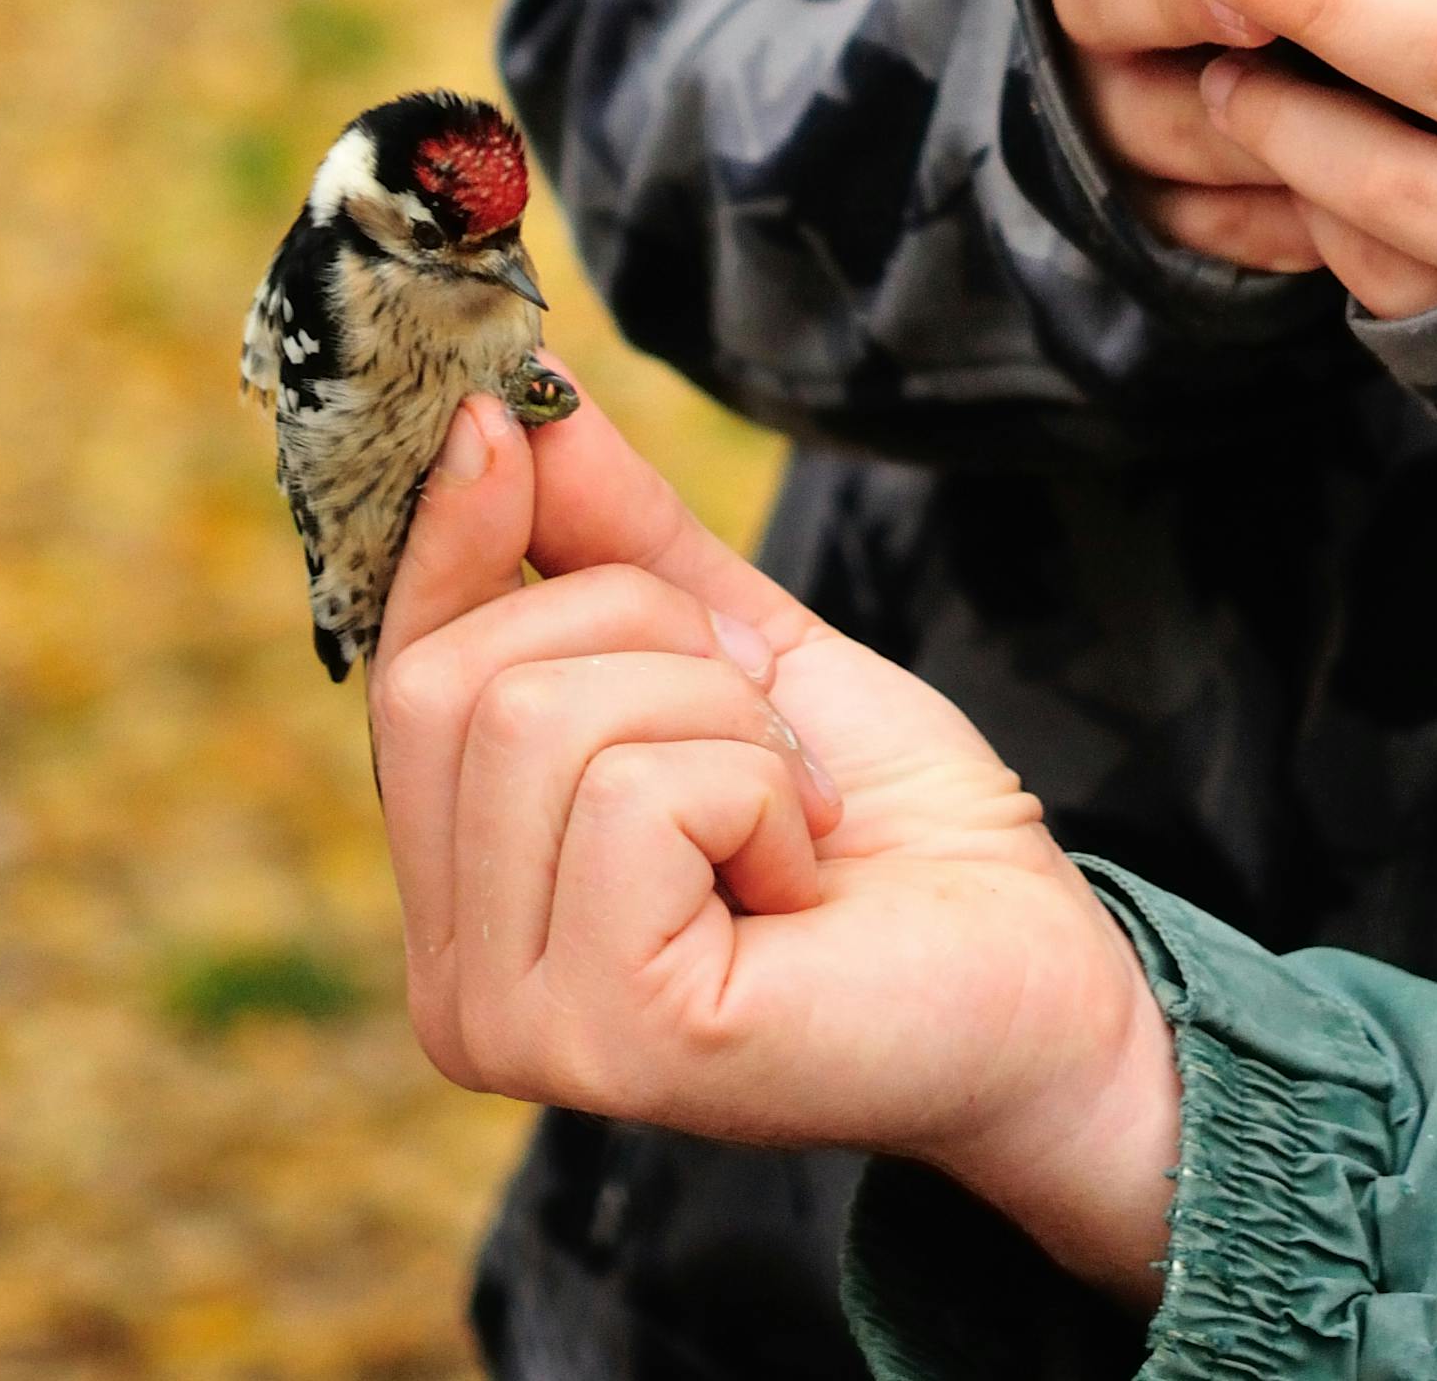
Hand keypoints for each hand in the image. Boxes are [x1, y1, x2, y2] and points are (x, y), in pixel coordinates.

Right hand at [369, 384, 1179, 1308]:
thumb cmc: (887, 818)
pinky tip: (803, 878)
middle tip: (765, 711)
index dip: (446, 534)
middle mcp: (454, 979)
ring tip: (796, 807)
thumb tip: (511, 396)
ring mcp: (515, 1026)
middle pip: (455, 680)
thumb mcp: (737, 640)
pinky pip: (636, 796)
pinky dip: (761, 790)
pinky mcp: (607, 1040)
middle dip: (642, 632)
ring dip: (722, 718)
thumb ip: (609, 535)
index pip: (400, 670)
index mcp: (466, 888)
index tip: (496, 407)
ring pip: (540, 722)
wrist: (1036, 964)